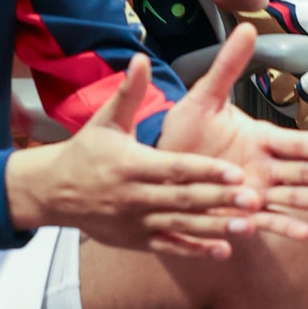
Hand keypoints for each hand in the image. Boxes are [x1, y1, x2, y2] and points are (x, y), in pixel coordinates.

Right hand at [6, 53, 262, 258]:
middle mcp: (134, 196)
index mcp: (131, 165)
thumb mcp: (105, 121)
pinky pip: (169, 246)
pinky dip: (195, 250)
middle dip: (219, 200)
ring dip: (215, 229)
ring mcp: (135, 222)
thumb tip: (140, 58)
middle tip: (253, 199)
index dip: (206, 171)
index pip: (175, 169)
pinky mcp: (136, 240)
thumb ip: (128, 92)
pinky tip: (223, 250)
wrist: (54, 192)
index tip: (236, 172)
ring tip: (247, 227)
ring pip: (181, 226)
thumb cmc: (85, 152)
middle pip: (183, 200)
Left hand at [158, 24, 307, 247]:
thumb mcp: (203, 97)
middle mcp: (264, 167)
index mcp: (260, 139)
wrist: (157, 166)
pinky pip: (265, 221)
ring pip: (295, 197)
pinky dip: (284, 227)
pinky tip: (306, 232)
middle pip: (306, 172)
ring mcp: (255, 192)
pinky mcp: (240, 214)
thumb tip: (246, 27)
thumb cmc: (181, 132)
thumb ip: (227, 67)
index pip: (299, 143)